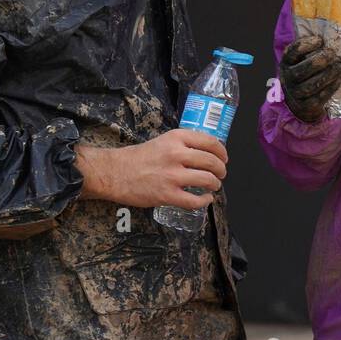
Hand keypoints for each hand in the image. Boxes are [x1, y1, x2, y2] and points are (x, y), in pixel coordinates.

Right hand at [75, 130, 226, 208]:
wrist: (116, 173)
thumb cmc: (138, 157)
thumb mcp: (163, 141)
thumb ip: (182, 144)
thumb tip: (205, 152)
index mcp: (177, 138)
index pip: (210, 142)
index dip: (222, 152)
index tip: (224, 158)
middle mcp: (177, 154)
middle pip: (211, 162)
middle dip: (221, 170)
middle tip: (220, 174)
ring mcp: (173, 175)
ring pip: (207, 180)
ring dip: (215, 184)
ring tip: (213, 186)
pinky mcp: (167, 195)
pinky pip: (194, 200)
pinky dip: (204, 201)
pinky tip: (205, 199)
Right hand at [279, 35, 340, 123]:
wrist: (301, 103)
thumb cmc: (306, 74)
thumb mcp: (303, 60)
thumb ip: (312, 49)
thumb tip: (330, 38)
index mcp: (286, 63)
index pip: (293, 52)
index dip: (307, 45)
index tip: (320, 40)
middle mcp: (287, 79)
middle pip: (301, 71)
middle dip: (319, 61)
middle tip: (333, 54)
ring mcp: (295, 94)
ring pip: (311, 86)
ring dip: (328, 75)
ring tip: (339, 67)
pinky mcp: (305, 106)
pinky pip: (319, 97)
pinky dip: (331, 87)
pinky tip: (338, 79)